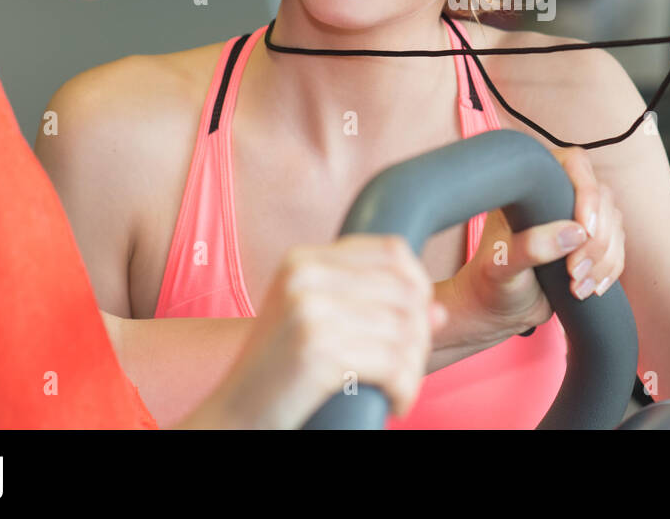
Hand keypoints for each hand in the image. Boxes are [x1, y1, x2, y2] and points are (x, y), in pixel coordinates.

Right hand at [210, 235, 445, 427]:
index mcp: (302, 261)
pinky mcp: (319, 352)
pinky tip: (396, 403)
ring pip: (406, 331)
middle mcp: (305, 277)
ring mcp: (310, 312)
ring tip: (401, 387)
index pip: (391, 250)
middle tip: (409, 366)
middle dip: (421, 334)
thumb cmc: (277, 377)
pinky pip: (394, 365)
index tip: (420, 319)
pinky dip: (405, 389)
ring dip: (414, 368)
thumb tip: (438, 310)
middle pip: (406, 291)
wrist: (231, 418)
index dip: (419, 283)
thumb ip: (372, 308)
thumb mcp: (316, 326)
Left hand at [453, 146, 625, 333]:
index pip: (575, 165)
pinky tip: (592, 289)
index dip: (588, 193)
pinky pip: (617, 250)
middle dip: (596, 240)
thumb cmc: (491, 282)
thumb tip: (575, 234)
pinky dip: (610, 270)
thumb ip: (531, 247)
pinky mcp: (590, 246)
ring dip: (604, 259)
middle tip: (575, 271)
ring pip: (614, 226)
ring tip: (578, 287)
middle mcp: (559, 196)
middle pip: (603, 199)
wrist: (499, 311)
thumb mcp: (502, 265)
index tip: (585, 229)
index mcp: (533, 186)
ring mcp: (578, 221)